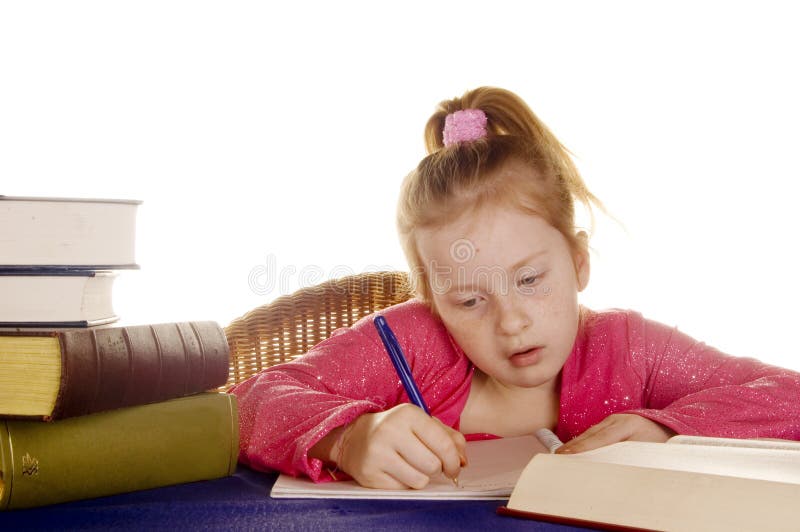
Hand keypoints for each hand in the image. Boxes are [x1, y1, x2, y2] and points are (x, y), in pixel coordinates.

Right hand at [333, 404, 466, 488]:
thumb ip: (449, 437)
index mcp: (408, 414)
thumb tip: (463, 461)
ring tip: (410, 465)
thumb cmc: (396, 429)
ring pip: (419, 480)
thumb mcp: (422, 423)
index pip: (443, 444)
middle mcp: (391, 431)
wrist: (354, 437)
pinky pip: (402, 489)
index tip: (454, 466)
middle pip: (433, 465)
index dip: (454, 460)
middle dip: (436, 468)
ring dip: (420, 476)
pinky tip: (395, 470)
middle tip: (430, 464)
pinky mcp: (369, 474)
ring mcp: (378, 453)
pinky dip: (404, 483)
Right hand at [555, 414, 674, 453]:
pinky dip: (586, 440)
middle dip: (574, 445)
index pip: (599, 438)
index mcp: (627, 425)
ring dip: (578, 443)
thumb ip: (626, 456)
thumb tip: (605, 465)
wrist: (674, 426)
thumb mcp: (647, 451)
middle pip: (591, 434)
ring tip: (564, 454)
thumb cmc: (663, 442)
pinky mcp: (615, 422)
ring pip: (592, 432)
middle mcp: (618, 419)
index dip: (581, 448)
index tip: (567, 455)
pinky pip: (596, 432)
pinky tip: (578, 447)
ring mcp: (615, 419)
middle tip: (558, 456)